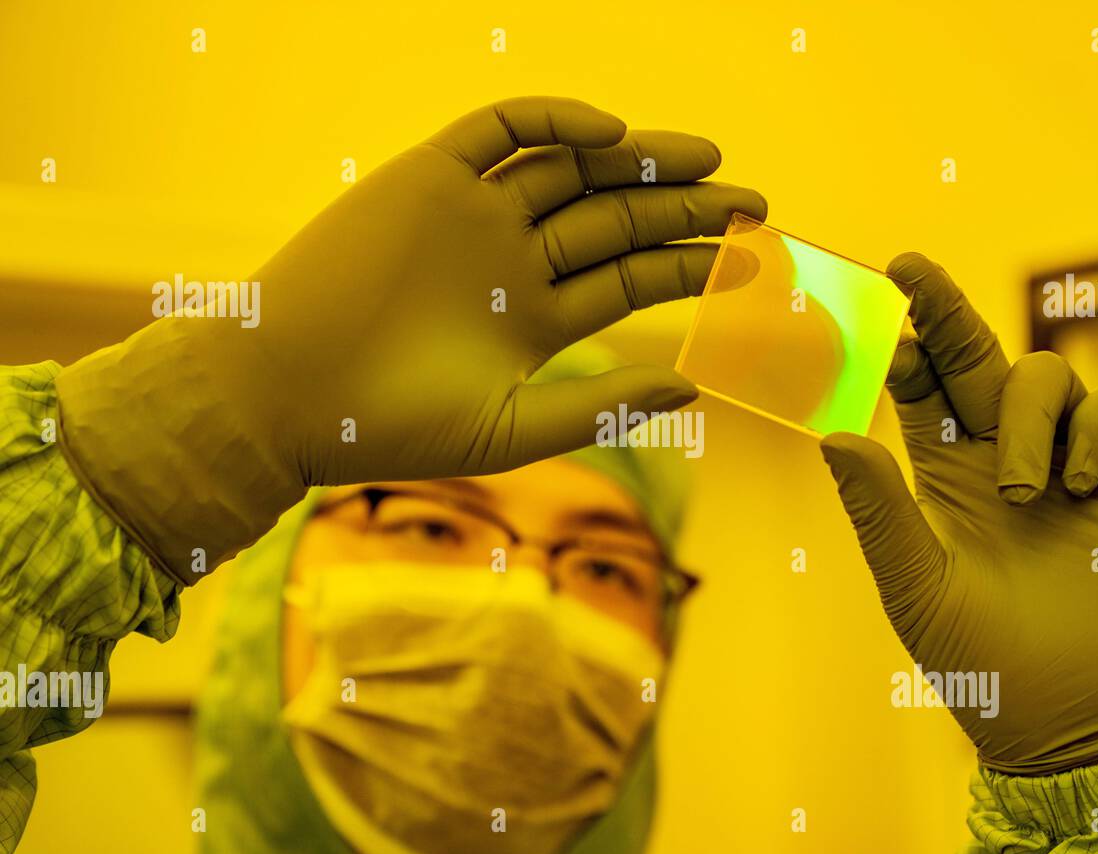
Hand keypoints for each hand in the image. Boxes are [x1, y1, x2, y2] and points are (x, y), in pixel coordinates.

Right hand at [55, 97, 765, 582]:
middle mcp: (512, 258)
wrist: (283, 396)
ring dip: (637, 160)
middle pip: (615, 217)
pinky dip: (552, 122)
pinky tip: (609, 135)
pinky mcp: (426, 175)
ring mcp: (473, 213)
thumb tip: (695, 387)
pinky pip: (499, 130)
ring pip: (571, 169)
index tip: (754, 260)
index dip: (692, 266)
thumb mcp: (513, 427)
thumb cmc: (389, 427)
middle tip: (755, 205)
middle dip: (684, 210)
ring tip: (707, 160)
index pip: (630, 278)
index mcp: (535, 318)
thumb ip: (603, 405)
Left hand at [820, 254, 1097, 773]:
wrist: (1078, 721)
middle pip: (976, 357)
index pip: (923, 389)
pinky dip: (1097, 427)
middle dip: (946, 309)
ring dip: (1029, 414)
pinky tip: (1079, 485)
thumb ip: (878, 511)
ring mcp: (1075, 458)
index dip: (905, 346)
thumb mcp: (916, 587)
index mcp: (947, 473)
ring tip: (1025, 493)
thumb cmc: (983, 662)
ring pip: (1048, 374)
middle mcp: (1008, 453)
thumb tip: (831, 435)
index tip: (879, 311)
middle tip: (910, 267)